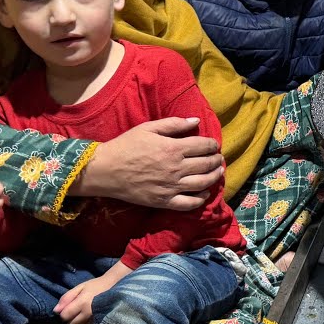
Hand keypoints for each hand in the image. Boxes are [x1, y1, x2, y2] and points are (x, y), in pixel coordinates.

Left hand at [54, 264, 129, 323]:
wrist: (116, 286)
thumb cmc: (96, 286)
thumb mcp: (80, 287)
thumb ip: (67, 298)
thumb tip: (55, 311)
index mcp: (82, 302)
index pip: (64, 316)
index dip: (65, 313)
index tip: (70, 308)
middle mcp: (89, 313)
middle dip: (71, 320)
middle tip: (77, 312)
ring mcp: (96, 320)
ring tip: (83, 317)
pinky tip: (89, 321)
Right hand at [73, 118, 223, 210]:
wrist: (105, 170)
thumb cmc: (126, 145)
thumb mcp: (148, 128)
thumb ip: (174, 124)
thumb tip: (196, 120)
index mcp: (173, 148)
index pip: (204, 146)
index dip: (212, 145)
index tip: (213, 145)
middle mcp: (176, 168)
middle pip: (206, 164)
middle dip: (216, 160)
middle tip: (218, 158)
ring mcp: (171, 187)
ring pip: (202, 184)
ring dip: (214, 177)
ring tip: (218, 172)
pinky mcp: (163, 201)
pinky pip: (188, 203)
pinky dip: (200, 199)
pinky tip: (204, 193)